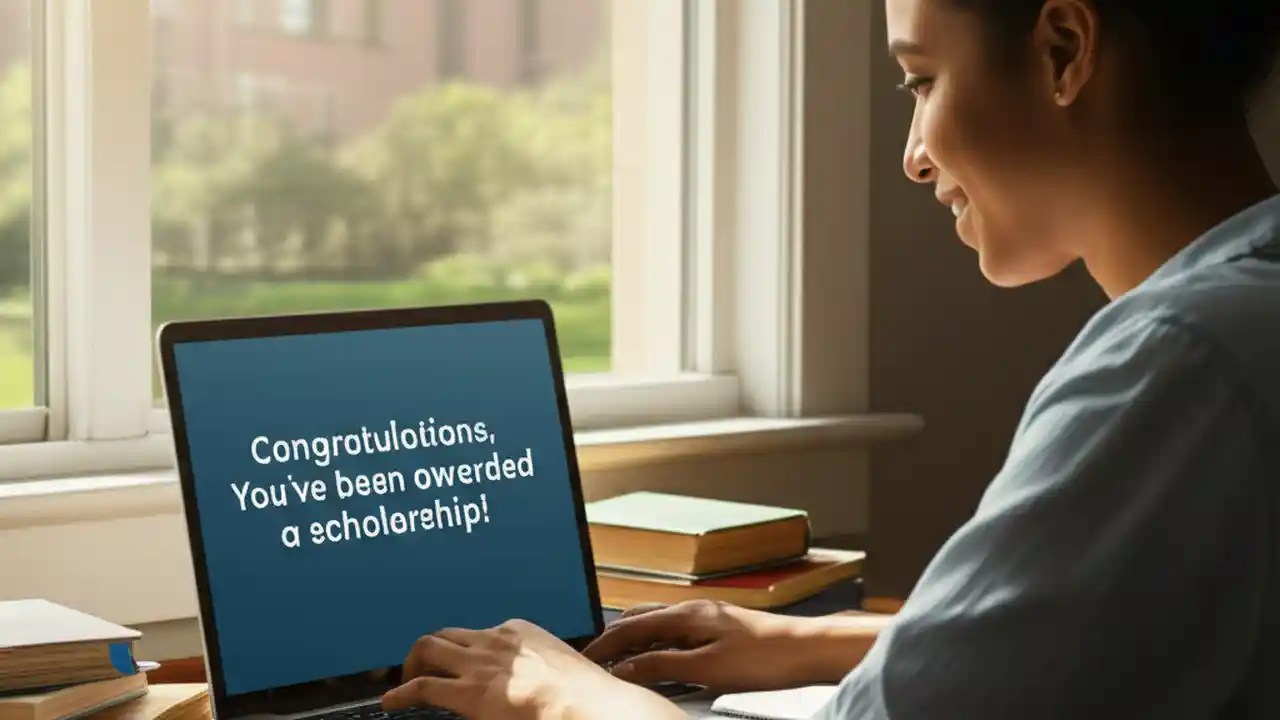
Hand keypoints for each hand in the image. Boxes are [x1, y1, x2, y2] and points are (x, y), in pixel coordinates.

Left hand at [382, 619, 686, 719]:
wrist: (586, 706)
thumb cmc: (582, 693)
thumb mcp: (556, 665)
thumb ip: (534, 666)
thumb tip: (528, 682)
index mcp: (519, 631)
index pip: (479, 633)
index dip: (464, 650)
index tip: (460, 663)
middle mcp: (494, 640)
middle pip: (448, 634)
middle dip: (429, 648)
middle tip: (421, 665)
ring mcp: (480, 664)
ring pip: (429, 648)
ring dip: (413, 662)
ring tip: (405, 679)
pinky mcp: (469, 692)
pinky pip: (424, 686)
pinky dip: (402, 692)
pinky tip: (392, 702)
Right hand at [584, 600, 885, 691]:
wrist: (805, 648)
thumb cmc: (762, 657)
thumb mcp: (705, 668)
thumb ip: (661, 666)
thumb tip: (623, 668)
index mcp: (684, 615)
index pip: (631, 627)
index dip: (605, 644)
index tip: (585, 657)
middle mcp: (692, 610)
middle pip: (641, 619)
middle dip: (615, 637)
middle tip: (596, 657)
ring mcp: (707, 617)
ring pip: (658, 624)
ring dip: (636, 640)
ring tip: (621, 659)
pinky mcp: (720, 628)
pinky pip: (676, 632)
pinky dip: (657, 644)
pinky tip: (660, 658)